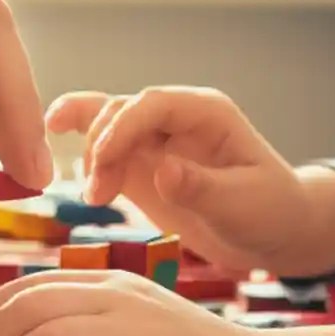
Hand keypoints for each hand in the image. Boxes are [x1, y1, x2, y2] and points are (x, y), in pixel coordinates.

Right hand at [46, 86, 334, 274]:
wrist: (275, 232)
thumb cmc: (271, 212)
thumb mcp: (243, 205)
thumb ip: (202, 187)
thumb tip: (162, 170)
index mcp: (207, 113)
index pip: (152, 103)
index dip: (121, 126)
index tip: (102, 161)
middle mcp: (177, 117)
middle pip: (122, 111)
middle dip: (102, 146)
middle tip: (97, 195)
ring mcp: (157, 138)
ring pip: (106, 124)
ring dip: (91, 156)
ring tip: (93, 198)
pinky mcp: (143, 162)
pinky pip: (105, 144)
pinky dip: (82, 146)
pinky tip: (58, 146)